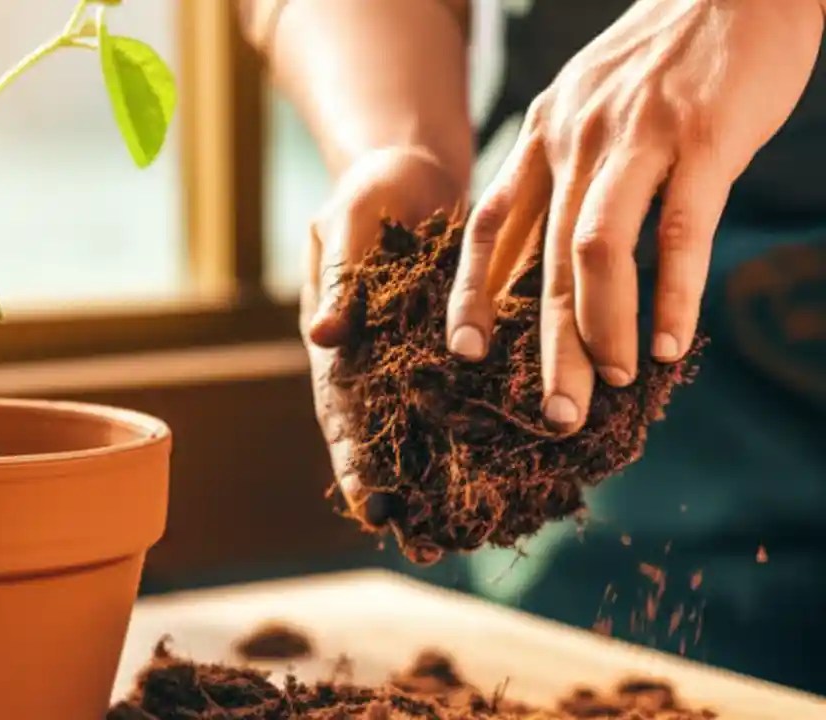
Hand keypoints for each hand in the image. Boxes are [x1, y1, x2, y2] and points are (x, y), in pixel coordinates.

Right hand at [303, 146, 465, 525]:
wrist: (418, 169)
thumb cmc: (370, 188)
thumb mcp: (346, 220)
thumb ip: (339, 274)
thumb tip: (322, 334)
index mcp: (342, 342)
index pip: (341, 412)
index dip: (354, 462)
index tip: (373, 509)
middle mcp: (382, 362)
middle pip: (389, 437)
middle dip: (406, 491)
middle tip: (431, 546)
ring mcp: (425, 360)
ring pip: (438, 425)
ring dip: (455, 473)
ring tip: (480, 525)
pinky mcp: (467, 346)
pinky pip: (482, 392)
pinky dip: (496, 426)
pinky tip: (526, 458)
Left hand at [446, 0, 823, 430]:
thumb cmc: (667, 56)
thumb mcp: (591, 105)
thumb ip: (569, 170)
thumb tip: (556, 250)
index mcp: (542, 135)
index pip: (491, 227)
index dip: (473, 294)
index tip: (465, 352)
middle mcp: (574, 140)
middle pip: (545, 262)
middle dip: (545, 346)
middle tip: (551, 414)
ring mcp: (636, 140)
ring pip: (598, 253)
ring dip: (603, 330)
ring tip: (612, 386)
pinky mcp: (702, 141)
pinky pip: (680, 232)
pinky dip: (673, 294)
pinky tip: (670, 344)